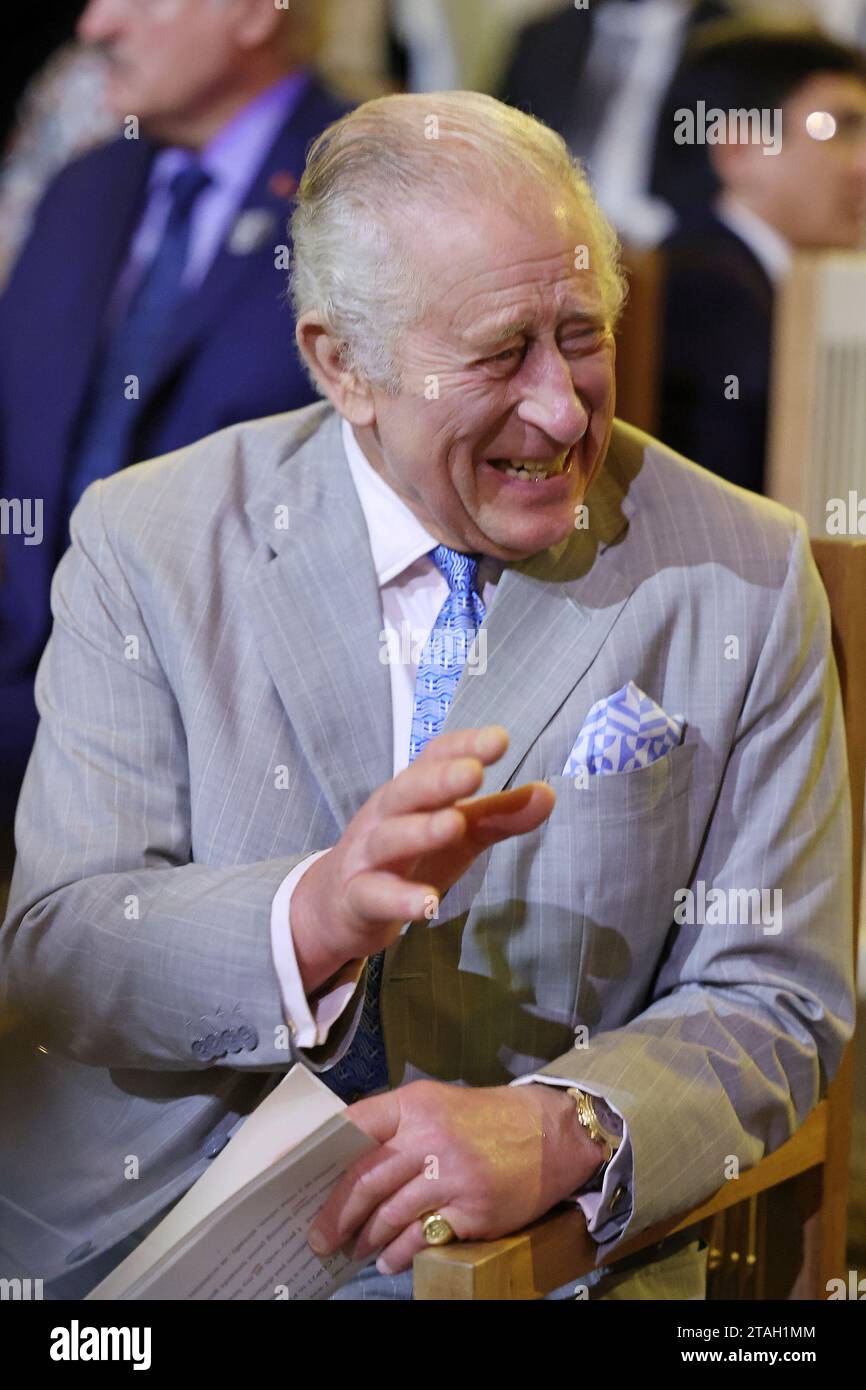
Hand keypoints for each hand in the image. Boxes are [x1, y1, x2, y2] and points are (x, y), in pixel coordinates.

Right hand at [291, 725, 554, 993]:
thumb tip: (549, 793)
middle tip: (474, 772)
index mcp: (410, 793)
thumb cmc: (407, 858)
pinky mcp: (357, 898)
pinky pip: (376, 896)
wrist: (338, 906)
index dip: (462, 747)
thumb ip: (498, 815)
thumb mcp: (457, 835)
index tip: (499, 739)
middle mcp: (385, 816)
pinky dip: (400, 900)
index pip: (432, 759)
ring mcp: (366, 856)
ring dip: (421, 830)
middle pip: (407, 791)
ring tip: (455, 824)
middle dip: (439, 780)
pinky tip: (427, 905)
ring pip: (389, 839)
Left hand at [307, 1080, 606, 1273]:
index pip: (354, 1124)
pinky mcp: (472, 1208)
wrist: (552, 1132)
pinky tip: (390, 1260)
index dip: (316, 1149)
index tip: (288, 1173)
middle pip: (365, 1180)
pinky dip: (400, 1254)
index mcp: (415, 1105)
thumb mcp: (438, 1104)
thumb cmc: (486, 1118)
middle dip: (336, 1214)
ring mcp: (451, 1174)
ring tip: (356, 1251)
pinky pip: (422, 1238)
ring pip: (390, 1215)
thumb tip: (345, 1161)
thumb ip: (395, 1127)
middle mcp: (430, 1137)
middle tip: (320, 1238)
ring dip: (366, 1239)